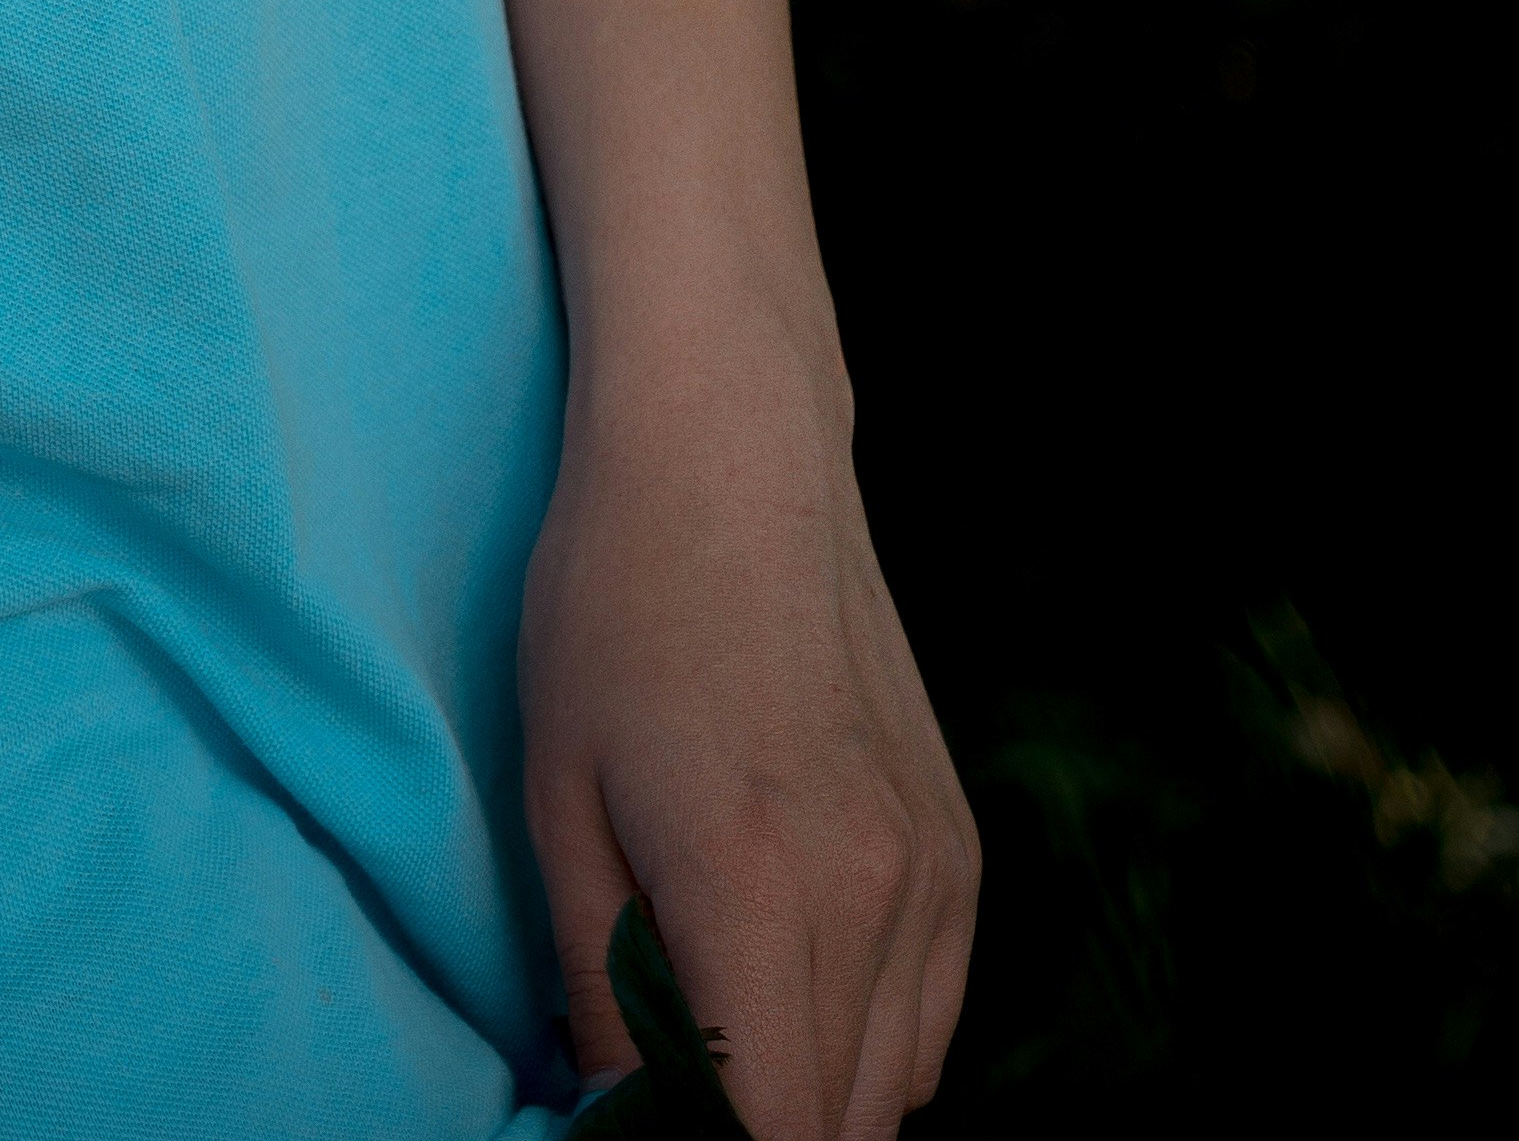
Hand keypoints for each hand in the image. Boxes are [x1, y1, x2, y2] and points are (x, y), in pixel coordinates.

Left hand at [519, 333, 976, 1139]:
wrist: (732, 447)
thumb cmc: (613, 604)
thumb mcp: (559, 798)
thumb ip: (598, 988)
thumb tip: (620, 1121)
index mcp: (757, 891)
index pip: (774, 1138)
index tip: (650, 1131)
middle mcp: (874, 896)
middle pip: (841, 1131)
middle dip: (757, 1135)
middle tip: (671, 1085)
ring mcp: (934, 869)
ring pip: (897, 1089)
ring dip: (815, 1101)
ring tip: (722, 1037)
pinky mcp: (959, 841)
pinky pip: (931, 1016)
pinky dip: (868, 1042)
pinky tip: (789, 982)